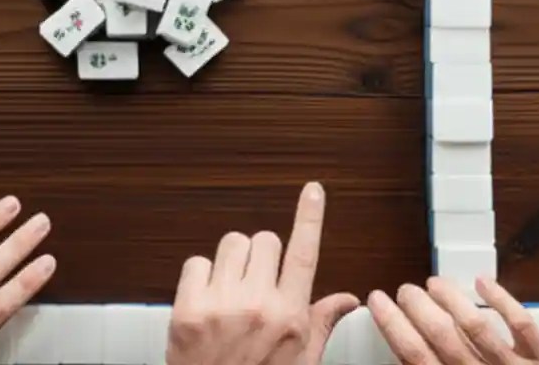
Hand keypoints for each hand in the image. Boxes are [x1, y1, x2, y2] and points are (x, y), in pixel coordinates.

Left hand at [165, 182, 359, 364]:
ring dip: (231, 260)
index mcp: (290, 317)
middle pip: (265, 240)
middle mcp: (259, 306)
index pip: (304, 254)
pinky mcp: (189, 309)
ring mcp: (223, 305)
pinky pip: (197, 262)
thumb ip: (321, 323)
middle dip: (261, 255)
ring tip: (229, 290)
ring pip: (231, 243)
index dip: (310, 217)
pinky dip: (200, 276)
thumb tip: (349, 298)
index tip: (313, 191)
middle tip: (254, 281)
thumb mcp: (300, 361)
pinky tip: (205, 300)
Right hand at [368, 276, 538, 364]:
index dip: (392, 323)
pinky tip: (482, 282)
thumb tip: (400, 358)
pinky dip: (502, 301)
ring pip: (476, 326)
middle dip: (417, 306)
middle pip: (441, 335)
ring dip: (451, 299)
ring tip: (434, 282)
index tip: (378, 300)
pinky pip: (522, 326)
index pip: (413, 353)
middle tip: (405, 290)